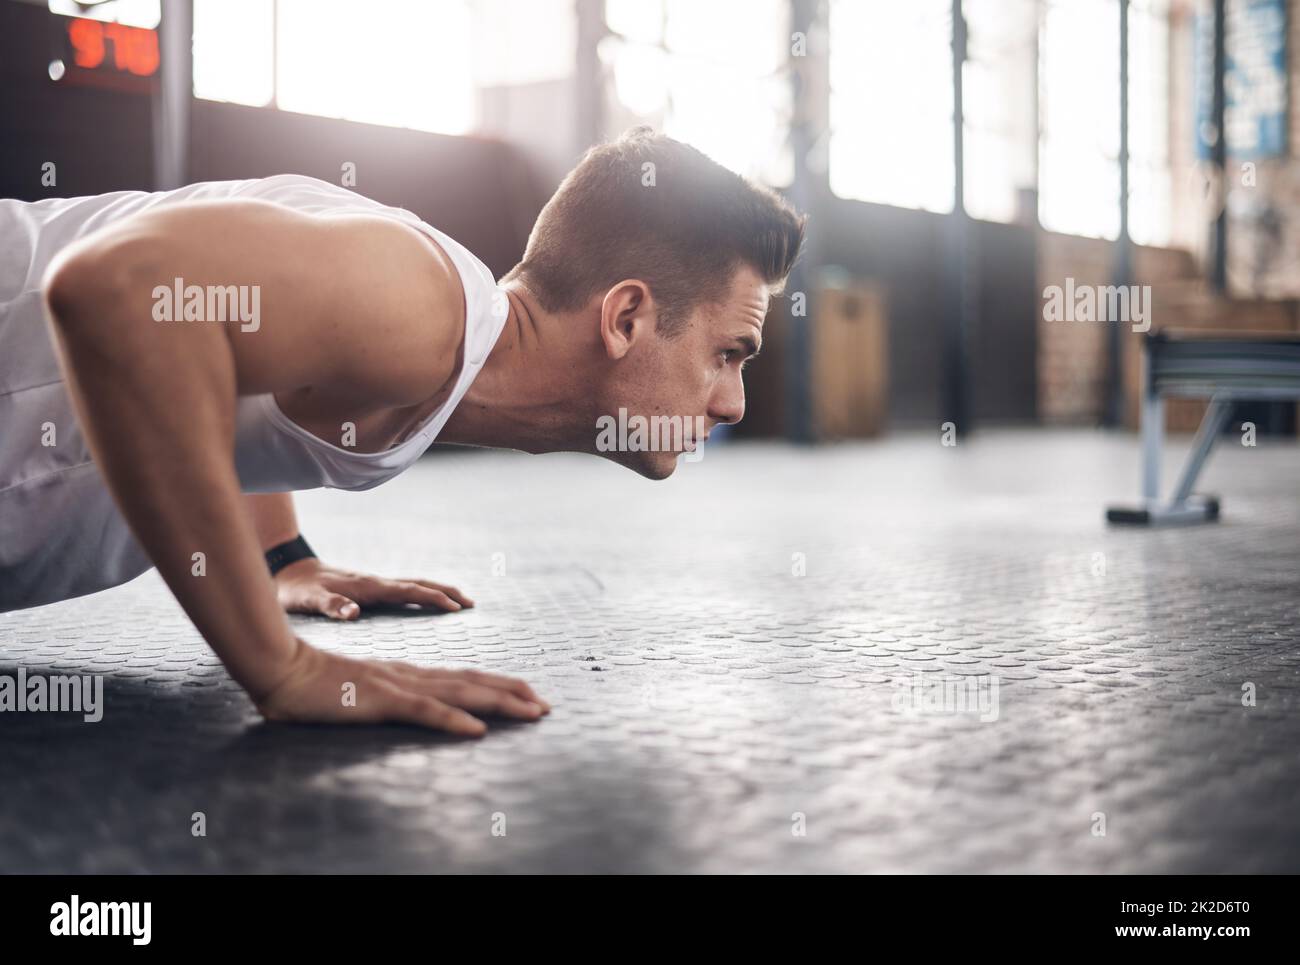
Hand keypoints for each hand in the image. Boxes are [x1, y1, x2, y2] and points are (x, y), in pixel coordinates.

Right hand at [255, 638, 550, 734]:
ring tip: (532, 711)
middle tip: (546, 704)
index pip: (462, 677)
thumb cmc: (315, 685)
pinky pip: (426, 711)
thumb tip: (404, 707)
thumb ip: (383, 697)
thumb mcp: (360, 692)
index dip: (497, 685)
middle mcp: (411, 675)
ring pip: (461, 693)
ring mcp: (399, 685)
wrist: (283, 669)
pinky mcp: (382, 700)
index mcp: (407, 674)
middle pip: (473, 682)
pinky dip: (454, 720)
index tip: (527, 694)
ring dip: (500, 703)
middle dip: (512, 693)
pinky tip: (477, 729)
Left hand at [274, 558, 473, 619]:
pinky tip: (428, 600)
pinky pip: (405, 589)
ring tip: (461, 601)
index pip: (407, 591)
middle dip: (446, 592)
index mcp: (367, 587)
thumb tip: (355, 613)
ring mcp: (375, 584)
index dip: (432, 598)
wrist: (288, 571)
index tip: (454, 607)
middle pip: (419, 584)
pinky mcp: (370, 588)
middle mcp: (376, 582)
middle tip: (471, 603)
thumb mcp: (309, 600)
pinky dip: (424, 593)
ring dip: (439, 591)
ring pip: (414, 584)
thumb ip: (332, 606)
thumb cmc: (297, 590)